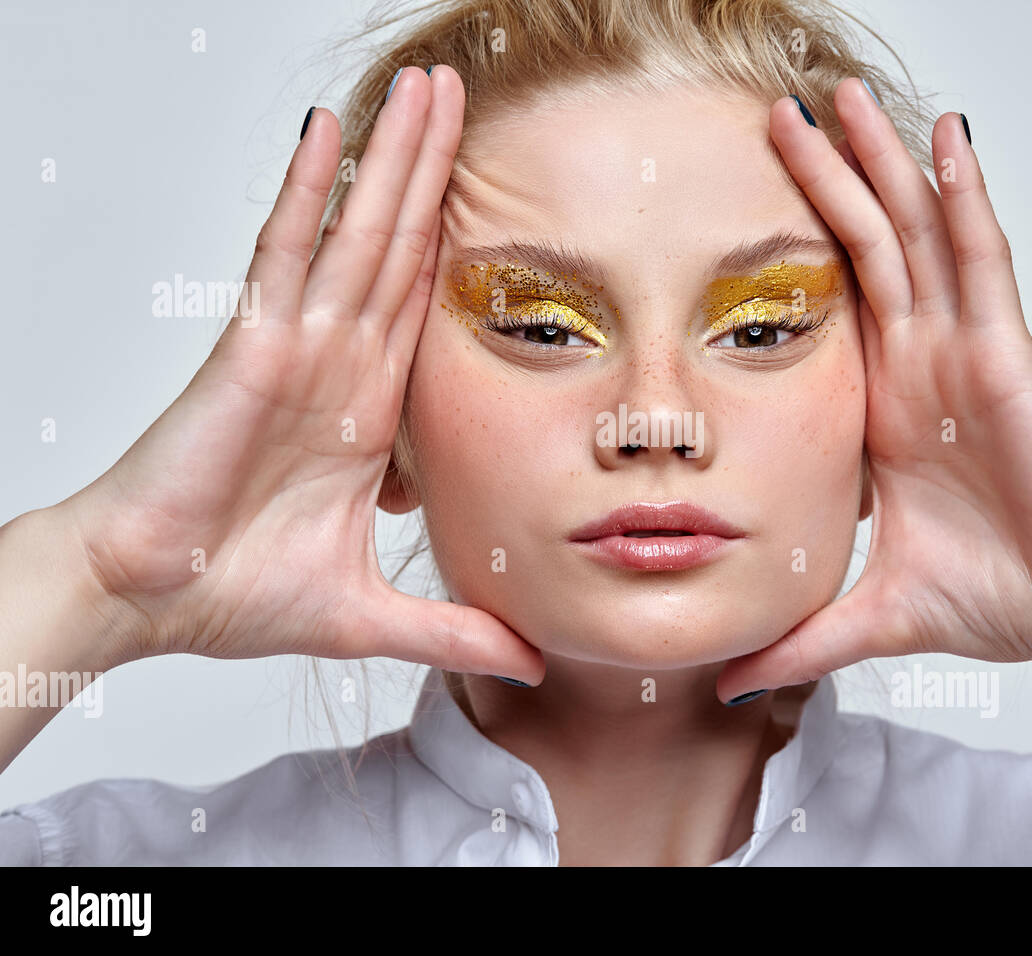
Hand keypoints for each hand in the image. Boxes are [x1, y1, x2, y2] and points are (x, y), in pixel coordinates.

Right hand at [61, 66, 543, 683]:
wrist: (149, 603)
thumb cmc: (232, 593)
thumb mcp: (371, 614)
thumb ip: (452, 632)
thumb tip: (529, 660)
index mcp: (368, 412)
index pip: (428, 307)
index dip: (464, 245)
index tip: (511, 193)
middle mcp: (338, 364)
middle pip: (401, 248)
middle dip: (436, 171)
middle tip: (467, 92)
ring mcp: (296, 347)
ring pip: (356, 235)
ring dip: (393, 161)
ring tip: (426, 90)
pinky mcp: (250, 349)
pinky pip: (283, 256)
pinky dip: (307, 194)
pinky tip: (330, 134)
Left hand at [718, 79, 1031, 700]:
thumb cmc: (1010, 594)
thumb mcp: (875, 613)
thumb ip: (802, 641)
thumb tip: (731, 682)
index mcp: (885, 413)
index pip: (830, 313)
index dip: (789, 258)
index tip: (733, 213)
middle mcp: (921, 368)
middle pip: (864, 252)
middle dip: (822, 183)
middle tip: (773, 117)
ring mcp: (963, 353)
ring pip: (915, 237)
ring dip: (881, 165)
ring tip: (844, 99)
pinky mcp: (1006, 353)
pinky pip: (983, 260)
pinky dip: (965, 198)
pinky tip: (947, 140)